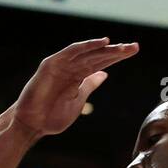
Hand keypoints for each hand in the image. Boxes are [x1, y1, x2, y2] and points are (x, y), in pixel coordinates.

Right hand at [2, 38, 138, 137]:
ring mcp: (61, 64)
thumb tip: (103, 74)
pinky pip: (71, 51)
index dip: (117, 57)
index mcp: (79, 77)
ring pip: (88, 53)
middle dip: (116, 51)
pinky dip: (87, 46)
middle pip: (98, 56)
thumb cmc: (52, 116)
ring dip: (105, 48)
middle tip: (134, 47)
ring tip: (122, 46)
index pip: (101, 63)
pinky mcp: (51, 64)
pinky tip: (101, 42)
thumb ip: (89, 85)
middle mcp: (71, 67)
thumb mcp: (78, 100)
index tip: (133, 51)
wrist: (33, 124)